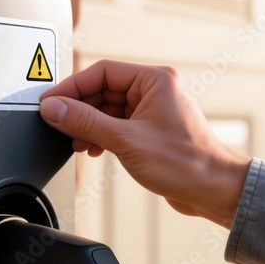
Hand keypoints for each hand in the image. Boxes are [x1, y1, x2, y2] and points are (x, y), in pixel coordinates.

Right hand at [39, 61, 250, 226]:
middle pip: (102, 90)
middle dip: (79, 109)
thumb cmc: (187, 163)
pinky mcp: (151, 131)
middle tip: (57, 124)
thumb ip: (86, 122)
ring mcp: (153, 111)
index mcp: (155, 80)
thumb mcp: (126, 140)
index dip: (72, 87)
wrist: (214, 190)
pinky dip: (101, 135)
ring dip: (88, 125)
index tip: (50, 102)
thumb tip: (55, 108)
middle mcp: (154, 91)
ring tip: (75, 141)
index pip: (101, 72)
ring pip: (108, 109)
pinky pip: (117, 125)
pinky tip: (92, 148)